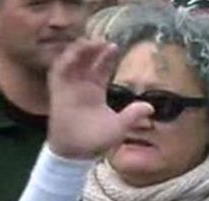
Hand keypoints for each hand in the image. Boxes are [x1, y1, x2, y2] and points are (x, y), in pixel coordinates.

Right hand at [47, 39, 153, 159]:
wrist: (74, 152)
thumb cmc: (95, 141)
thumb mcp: (119, 127)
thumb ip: (133, 115)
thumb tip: (150, 107)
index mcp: (95, 92)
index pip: (100, 69)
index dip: (106, 57)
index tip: (114, 46)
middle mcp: (81, 87)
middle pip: (87, 61)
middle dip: (94, 49)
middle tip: (105, 41)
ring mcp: (69, 88)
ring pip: (72, 62)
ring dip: (80, 50)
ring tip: (92, 42)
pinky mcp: (57, 91)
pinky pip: (58, 70)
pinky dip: (65, 59)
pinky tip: (75, 51)